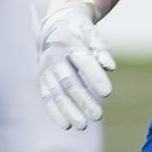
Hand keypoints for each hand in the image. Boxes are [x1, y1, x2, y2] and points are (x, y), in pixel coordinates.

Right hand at [37, 6, 114, 130]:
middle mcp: (54, 56)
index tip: (108, 93)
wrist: (54, 26)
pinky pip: (47, 97)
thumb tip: (110, 67)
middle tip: (98, 116)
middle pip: (69, 81)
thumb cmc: (80, 32)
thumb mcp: (93, 34)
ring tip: (82, 126)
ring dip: (68, 111)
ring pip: (56, 93)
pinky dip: (55, 112)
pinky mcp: (41, 79)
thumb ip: (102, 49)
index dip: (95, 77)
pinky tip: (66, 125)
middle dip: (83, 100)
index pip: (83, 61)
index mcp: (70, 42)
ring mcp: (46, 69)